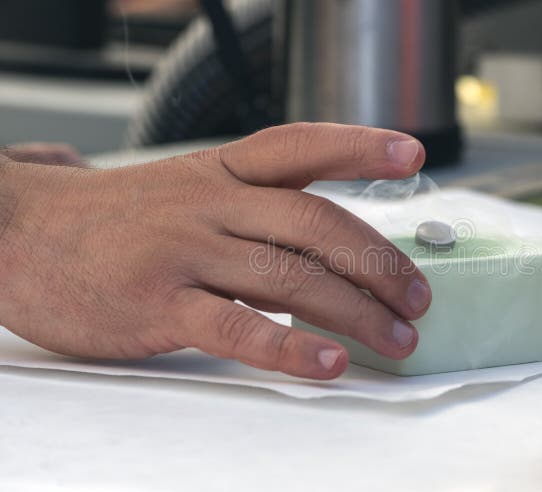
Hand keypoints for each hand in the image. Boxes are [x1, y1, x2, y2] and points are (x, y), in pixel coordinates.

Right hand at [0, 123, 430, 379]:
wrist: (20, 235)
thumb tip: (325, 244)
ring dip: (356, 311)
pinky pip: (237, 327)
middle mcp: (210, 205)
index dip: (358, 146)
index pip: (300, 146)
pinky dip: (289, 347)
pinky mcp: (158, 305)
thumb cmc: (114, 222)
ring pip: (290, 277)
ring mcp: (185, 253)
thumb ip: (251, 208)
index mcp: (219, 172)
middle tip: (417, 296)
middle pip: (315, 222)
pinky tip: (327, 363)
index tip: (410, 152)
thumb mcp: (185, 191)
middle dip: (378, 261)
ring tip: (396, 338)